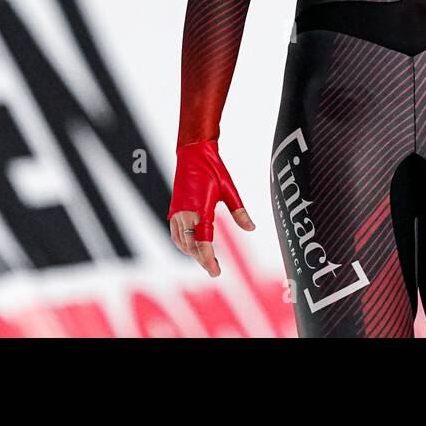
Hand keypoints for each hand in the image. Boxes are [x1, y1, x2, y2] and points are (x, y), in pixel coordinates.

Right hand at [168, 140, 254, 276]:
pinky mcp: (174, 209)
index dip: (209, 259)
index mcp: (200, 209)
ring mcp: (177, 212)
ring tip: (206, 260)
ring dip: (192, 253)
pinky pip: (176, 233)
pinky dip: (183, 243)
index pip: (203, 242)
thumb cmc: (213, 169)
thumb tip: (252, 228)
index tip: (216, 272)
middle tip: (214, 270)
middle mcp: (185, 213)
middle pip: (191, 246)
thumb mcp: (230, 189)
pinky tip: (192, 246)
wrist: (194, 153)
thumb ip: (240, 211)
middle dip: (202, 259)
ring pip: (181, 241)